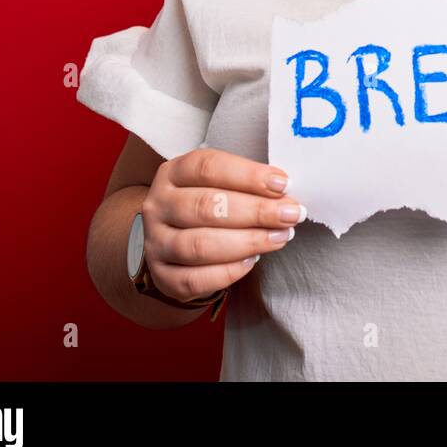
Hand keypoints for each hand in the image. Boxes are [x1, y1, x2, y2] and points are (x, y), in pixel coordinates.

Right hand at [140, 147, 307, 302]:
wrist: (172, 241)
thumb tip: (286, 196)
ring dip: (248, 242)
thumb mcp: (220, 183)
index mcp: (173, 173)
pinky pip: (195, 279)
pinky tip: (253, 260)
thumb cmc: (208, 204)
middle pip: (206, 206)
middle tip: (291, 214)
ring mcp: (155, 243)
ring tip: (280, 237)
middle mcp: (158, 206)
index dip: (248, 175)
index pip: (209, 167)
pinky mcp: (162, 277)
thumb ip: (247, 185)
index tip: (284, 184)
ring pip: (200, 245)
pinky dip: (228, 271)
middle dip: (256, 211)